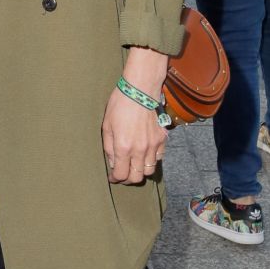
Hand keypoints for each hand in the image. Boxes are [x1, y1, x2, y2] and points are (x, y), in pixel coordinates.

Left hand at [102, 47, 167, 183]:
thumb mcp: (107, 126)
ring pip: (149, 170)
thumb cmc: (120, 105)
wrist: (140, 90)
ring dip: (140, 170)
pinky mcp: (162, 139)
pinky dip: (151, 160)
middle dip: (128, 178)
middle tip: (122, 173)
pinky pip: (158, 158)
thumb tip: (113, 163)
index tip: (112, 176)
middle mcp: (140, 150)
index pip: (121, 175)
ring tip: (134, 164)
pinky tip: (144, 153)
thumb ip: (109, 148)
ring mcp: (153, 145)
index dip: (115, 179)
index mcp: (124, 147)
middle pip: (137, 177)